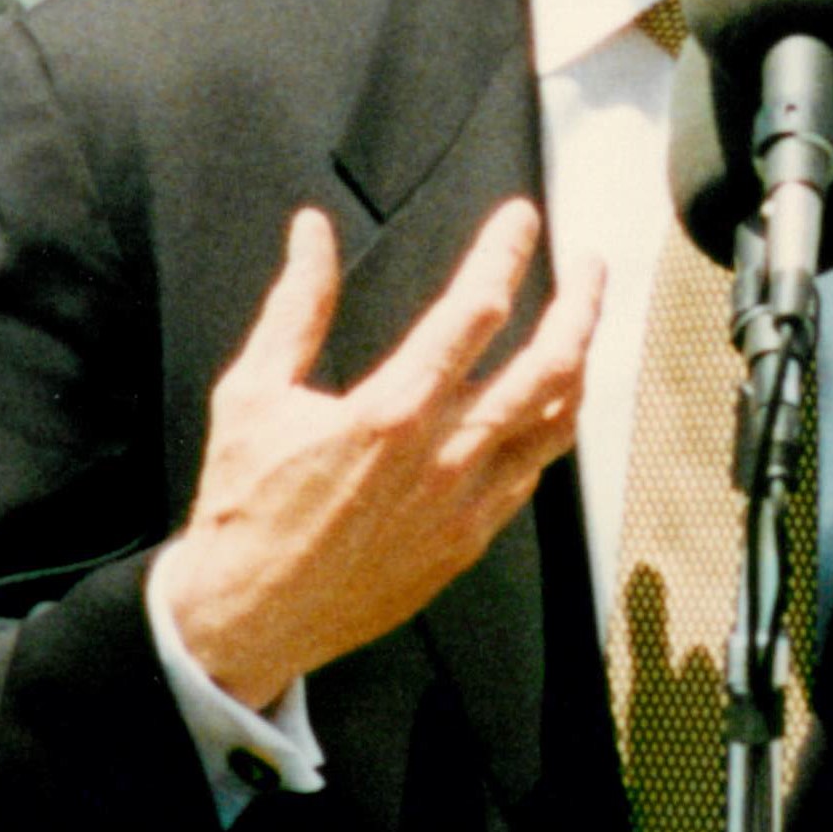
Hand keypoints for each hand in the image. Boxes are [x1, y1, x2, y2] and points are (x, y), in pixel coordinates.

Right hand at [150, 204, 596, 710]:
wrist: (249, 614)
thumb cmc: (244, 501)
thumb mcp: (251, 392)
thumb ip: (295, 307)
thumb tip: (311, 231)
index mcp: (390, 411)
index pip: (475, 311)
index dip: (504, 253)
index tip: (521, 217)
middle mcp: (443, 456)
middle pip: (549, 365)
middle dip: (580, 303)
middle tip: (587, 264)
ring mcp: (465, 504)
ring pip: (556, 423)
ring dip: (578, 364)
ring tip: (580, 326)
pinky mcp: (468, 540)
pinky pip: (530, 474)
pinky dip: (545, 429)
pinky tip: (540, 405)